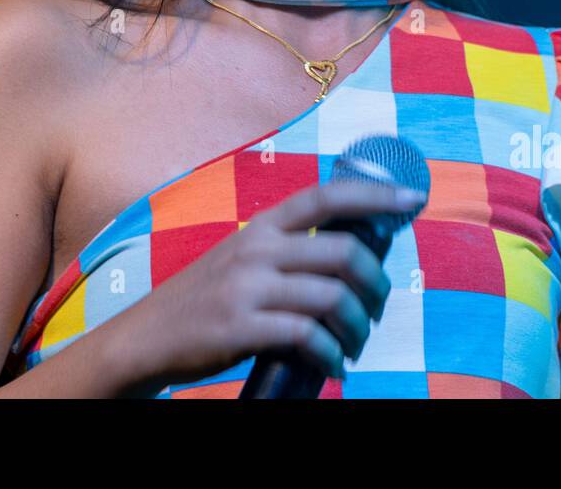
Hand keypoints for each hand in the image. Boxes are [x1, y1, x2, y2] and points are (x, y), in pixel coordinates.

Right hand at [108, 180, 423, 395]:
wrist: (146, 337)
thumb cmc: (205, 300)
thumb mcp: (242, 258)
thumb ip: (287, 250)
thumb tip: (353, 252)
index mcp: (262, 226)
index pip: (328, 196)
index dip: (375, 193)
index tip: (413, 199)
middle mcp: (257, 248)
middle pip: (345, 252)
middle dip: (377, 285)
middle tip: (376, 311)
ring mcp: (248, 288)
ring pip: (334, 297)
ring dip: (358, 329)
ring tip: (354, 347)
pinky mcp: (241, 328)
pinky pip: (307, 337)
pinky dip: (331, 357)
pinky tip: (332, 367)